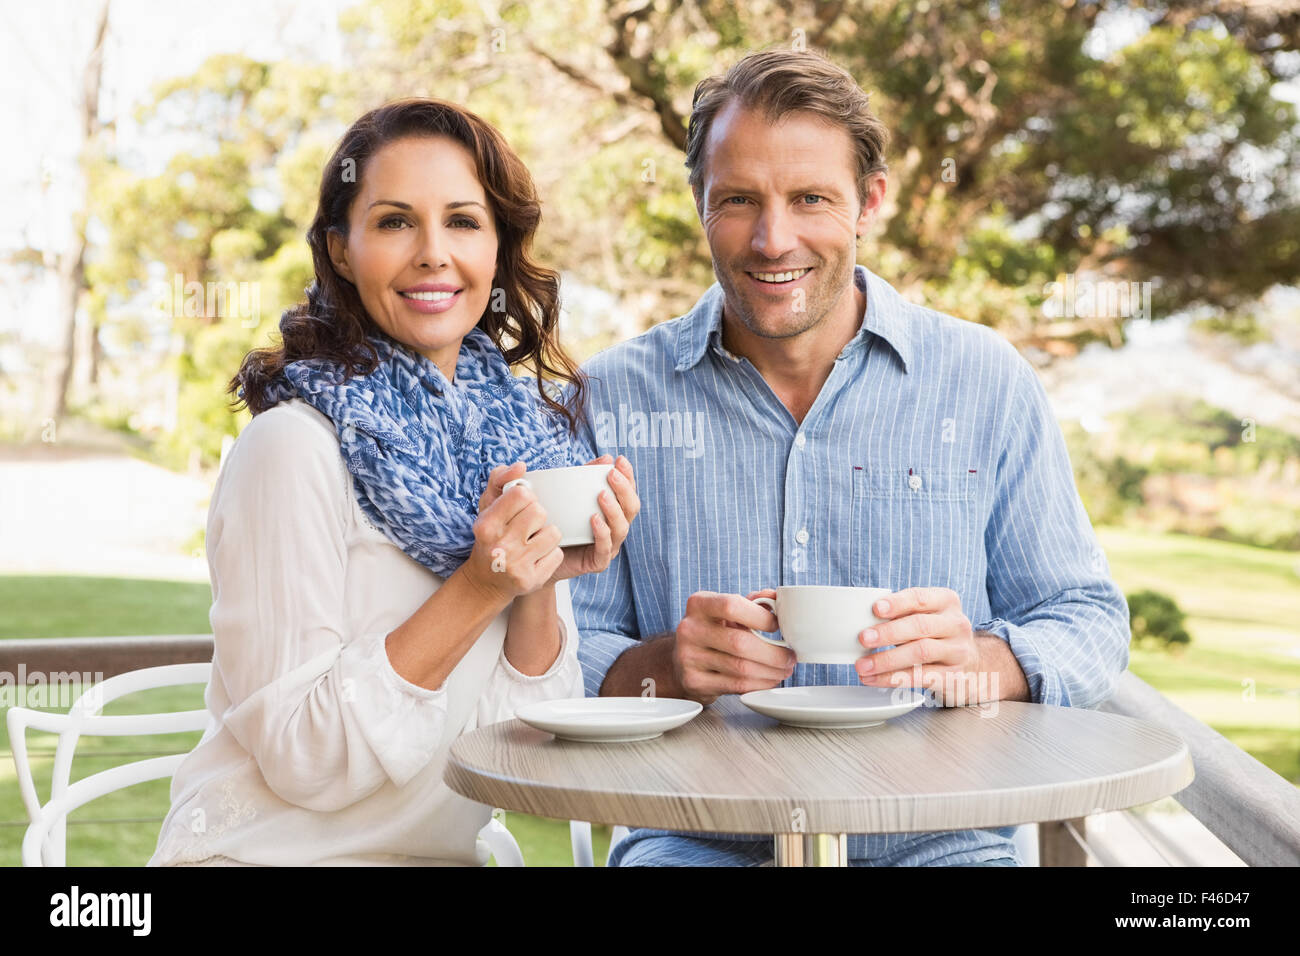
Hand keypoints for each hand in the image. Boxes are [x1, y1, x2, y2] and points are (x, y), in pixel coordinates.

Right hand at [460, 462, 563, 602]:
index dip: (526, 498)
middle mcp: (500, 546)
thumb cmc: (490, 535)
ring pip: (553, 533)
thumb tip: (521, 467)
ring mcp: (517, 566)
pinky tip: (537, 557)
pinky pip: (557, 554)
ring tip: (533, 541)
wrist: (486, 580)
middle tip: (527, 526)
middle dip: (538, 516)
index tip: (519, 507)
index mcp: (487, 525)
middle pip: (540, 512)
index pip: (521, 494)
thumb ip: (500, 479)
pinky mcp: (532, 580)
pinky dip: (551, 554)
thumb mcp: (487, 506)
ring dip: (547, 534)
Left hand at [548, 454, 640, 583]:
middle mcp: (615, 529)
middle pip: (631, 508)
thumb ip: (583, 478)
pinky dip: (602, 533)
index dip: (628, 476)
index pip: (627, 492)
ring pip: (621, 528)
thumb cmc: (555, 524)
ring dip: (614, 510)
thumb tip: (604, 457)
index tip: (619, 460)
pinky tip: (594, 519)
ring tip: (602, 495)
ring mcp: (609, 546)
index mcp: (612, 512)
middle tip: (611, 474)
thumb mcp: (566, 497)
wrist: (538, 557)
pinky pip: (605, 548)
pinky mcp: (597, 562)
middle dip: (624, 490)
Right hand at [671, 589, 795, 705]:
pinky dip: (759, 684)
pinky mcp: (694, 682)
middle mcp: (689, 629)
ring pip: (741, 668)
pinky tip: (769, 679)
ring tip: (784, 669)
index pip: (731, 605)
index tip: (778, 626)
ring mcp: (688, 657)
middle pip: (739, 643)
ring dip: (771, 671)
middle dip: (773, 653)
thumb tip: (777, 598)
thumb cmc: (714, 630)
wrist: (682, 660)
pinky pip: (736, 685)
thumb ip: (753, 602)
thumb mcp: (727, 611)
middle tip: (790, 657)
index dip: (760, 617)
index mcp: (699, 604)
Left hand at [854, 587, 986, 705]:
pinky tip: (874, 679)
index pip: (920, 598)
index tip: (875, 609)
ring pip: (920, 652)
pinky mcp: (954, 676)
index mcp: (947, 601)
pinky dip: (894, 679)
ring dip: (887, 659)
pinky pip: (921, 676)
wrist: (974, 665)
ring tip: (862, 665)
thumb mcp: (927, 616)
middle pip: (920, 626)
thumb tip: (862, 620)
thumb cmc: (937, 634)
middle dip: (888, 632)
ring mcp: (958, 651)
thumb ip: (902, 614)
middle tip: (863, 638)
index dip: (897, 603)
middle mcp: (956, 624)